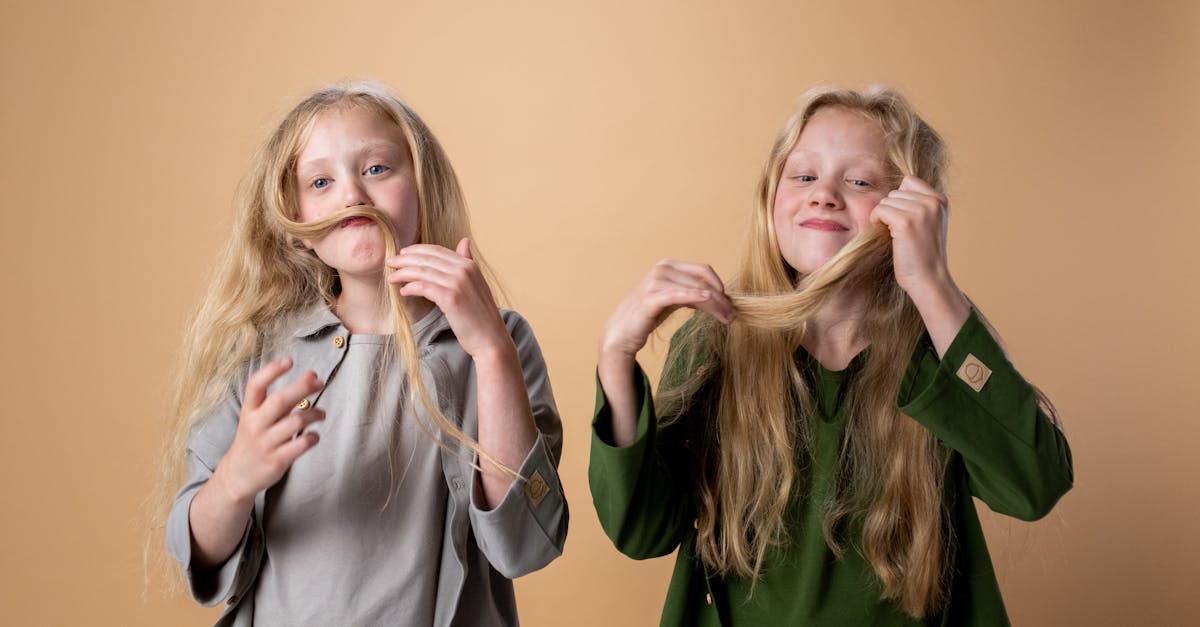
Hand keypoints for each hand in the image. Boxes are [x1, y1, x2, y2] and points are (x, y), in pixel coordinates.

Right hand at [214, 357, 325, 503]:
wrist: (237, 475)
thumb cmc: (255, 438)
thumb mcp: (259, 416)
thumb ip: (283, 399)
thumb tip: (312, 376)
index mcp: (249, 410)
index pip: (256, 385)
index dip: (272, 370)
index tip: (290, 360)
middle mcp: (255, 425)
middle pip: (280, 400)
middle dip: (302, 387)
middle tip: (319, 382)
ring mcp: (265, 443)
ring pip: (295, 421)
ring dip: (314, 414)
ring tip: (321, 414)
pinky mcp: (277, 460)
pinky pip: (301, 444)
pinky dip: (313, 437)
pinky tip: (314, 436)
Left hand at [386, 238, 508, 358]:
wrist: (490, 338)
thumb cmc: (480, 314)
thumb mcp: (476, 283)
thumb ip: (468, 261)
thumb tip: (464, 241)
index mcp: (469, 264)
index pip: (437, 250)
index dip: (417, 250)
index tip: (403, 253)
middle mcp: (464, 270)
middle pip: (427, 259)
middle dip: (405, 259)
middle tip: (390, 263)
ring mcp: (458, 283)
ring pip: (422, 271)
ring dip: (403, 273)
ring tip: (391, 277)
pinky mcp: (450, 298)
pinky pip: (423, 287)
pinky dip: (410, 287)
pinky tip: (403, 291)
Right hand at [599, 259, 735, 362]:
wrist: (622, 332)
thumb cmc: (647, 315)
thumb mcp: (673, 299)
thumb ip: (692, 294)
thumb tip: (718, 297)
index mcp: (668, 266)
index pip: (703, 271)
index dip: (720, 286)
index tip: (730, 304)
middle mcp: (662, 269)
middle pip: (702, 279)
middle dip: (721, 298)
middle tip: (733, 315)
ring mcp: (655, 282)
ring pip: (695, 289)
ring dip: (715, 304)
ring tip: (727, 319)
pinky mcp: (651, 299)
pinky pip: (678, 295)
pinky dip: (695, 296)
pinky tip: (708, 300)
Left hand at [871, 175, 969, 355]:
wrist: (928, 279)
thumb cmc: (923, 254)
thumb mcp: (928, 223)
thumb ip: (918, 204)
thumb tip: (894, 189)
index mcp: (940, 200)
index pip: (909, 181)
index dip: (900, 199)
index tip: (903, 220)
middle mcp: (933, 202)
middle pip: (896, 191)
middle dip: (891, 209)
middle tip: (898, 231)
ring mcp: (921, 210)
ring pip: (886, 200)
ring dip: (884, 216)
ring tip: (895, 234)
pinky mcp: (906, 221)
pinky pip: (880, 210)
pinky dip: (877, 220)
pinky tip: (886, 233)